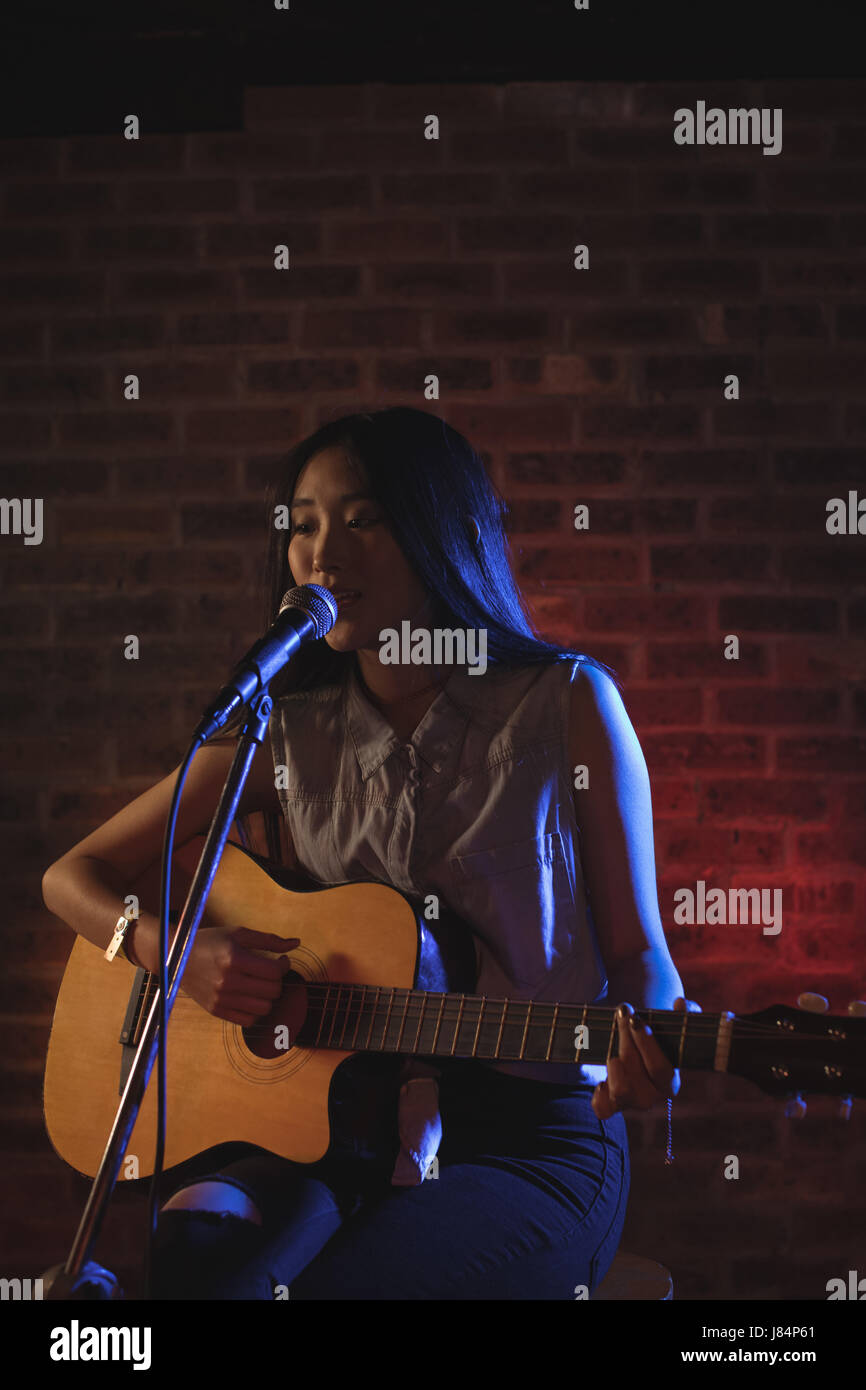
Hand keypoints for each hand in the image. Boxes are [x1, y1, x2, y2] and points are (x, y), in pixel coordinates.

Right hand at [182, 925, 299, 1025]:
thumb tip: (296, 943)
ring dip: (268, 997)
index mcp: (235, 959)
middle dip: (277, 982)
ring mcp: (221, 999)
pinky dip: (255, 1011)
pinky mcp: (216, 1011)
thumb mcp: (239, 934)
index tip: (281, 961)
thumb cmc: (211, 942)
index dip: (284, 966)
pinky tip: (250, 997)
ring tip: (261, 985)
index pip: (275, 973)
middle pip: (272, 992)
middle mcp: (228, 981)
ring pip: (264, 1009)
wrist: (177, 957)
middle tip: (270, 973)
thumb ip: (270, 940)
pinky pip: (248, 1020)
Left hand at [591, 996, 701, 1118]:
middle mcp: (652, 1095)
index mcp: (670, 1081)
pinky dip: (600, 1097)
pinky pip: (603, 1109)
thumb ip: (684, 1014)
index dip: (647, 1045)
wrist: (634, 1054)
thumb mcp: (671, 1024)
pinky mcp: (612, 1104)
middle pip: (637, 1073)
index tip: (636, 1020)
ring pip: (621, 1091)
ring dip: (614, 1066)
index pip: (661, 1069)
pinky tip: (601, 1081)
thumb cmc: (655, 1037)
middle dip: (627, 1040)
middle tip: (623, 1014)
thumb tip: (681, 1005)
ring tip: (614, 1050)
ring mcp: (631, 1101)